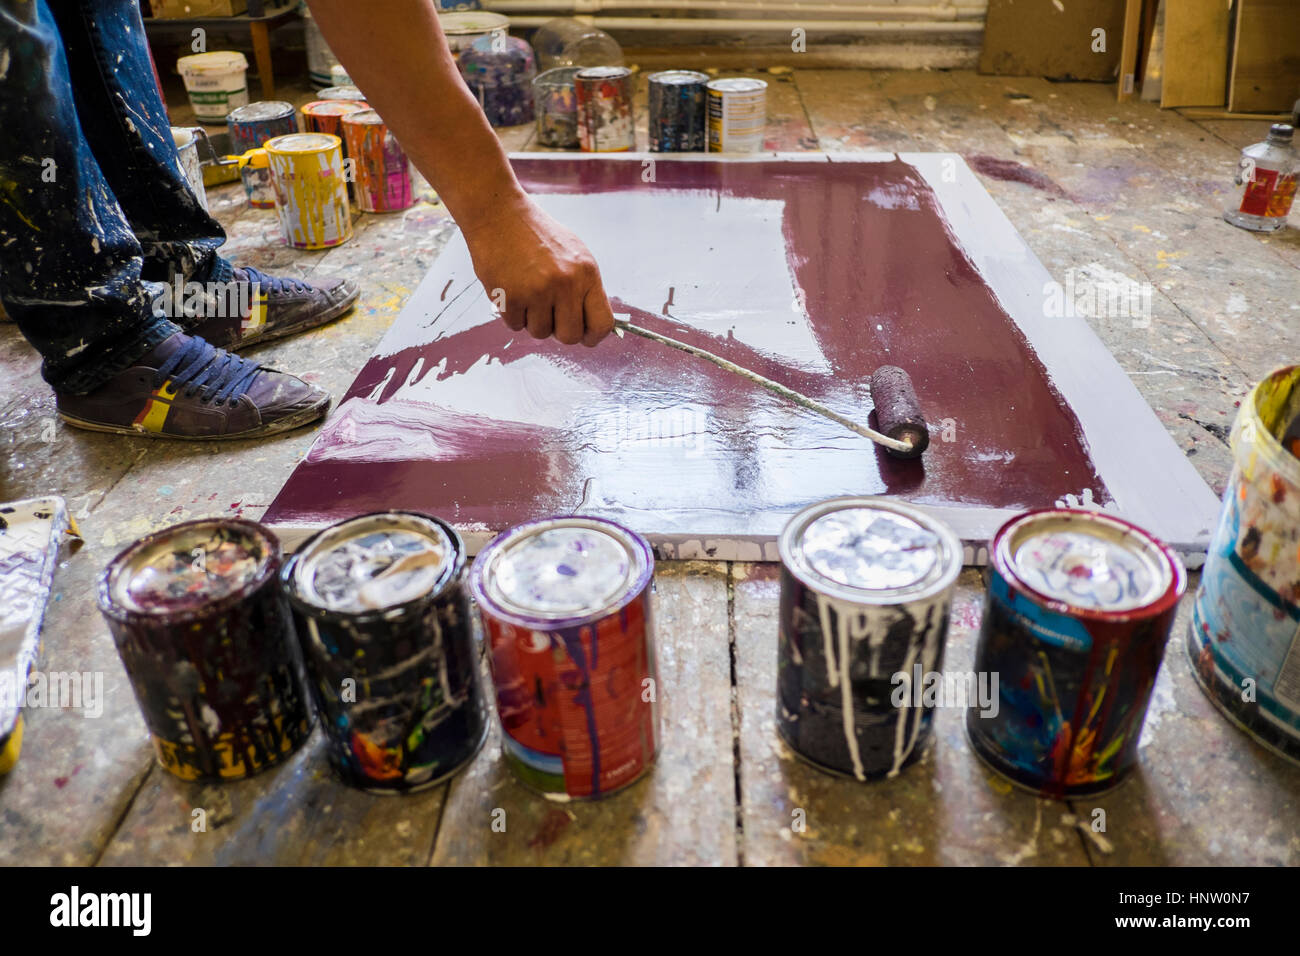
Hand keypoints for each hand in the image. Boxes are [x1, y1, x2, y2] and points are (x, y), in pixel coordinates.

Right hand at [462, 198, 614, 347]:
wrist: (499, 214)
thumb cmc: (537, 234)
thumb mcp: (574, 253)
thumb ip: (585, 287)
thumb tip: (591, 324)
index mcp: (587, 273)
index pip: (602, 323)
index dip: (593, 337)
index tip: (585, 337)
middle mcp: (566, 284)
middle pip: (570, 337)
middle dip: (559, 331)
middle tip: (550, 315)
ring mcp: (538, 292)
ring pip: (540, 333)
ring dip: (533, 320)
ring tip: (527, 293)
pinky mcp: (511, 297)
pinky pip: (516, 326)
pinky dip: (513, 314)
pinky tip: (511, 289)